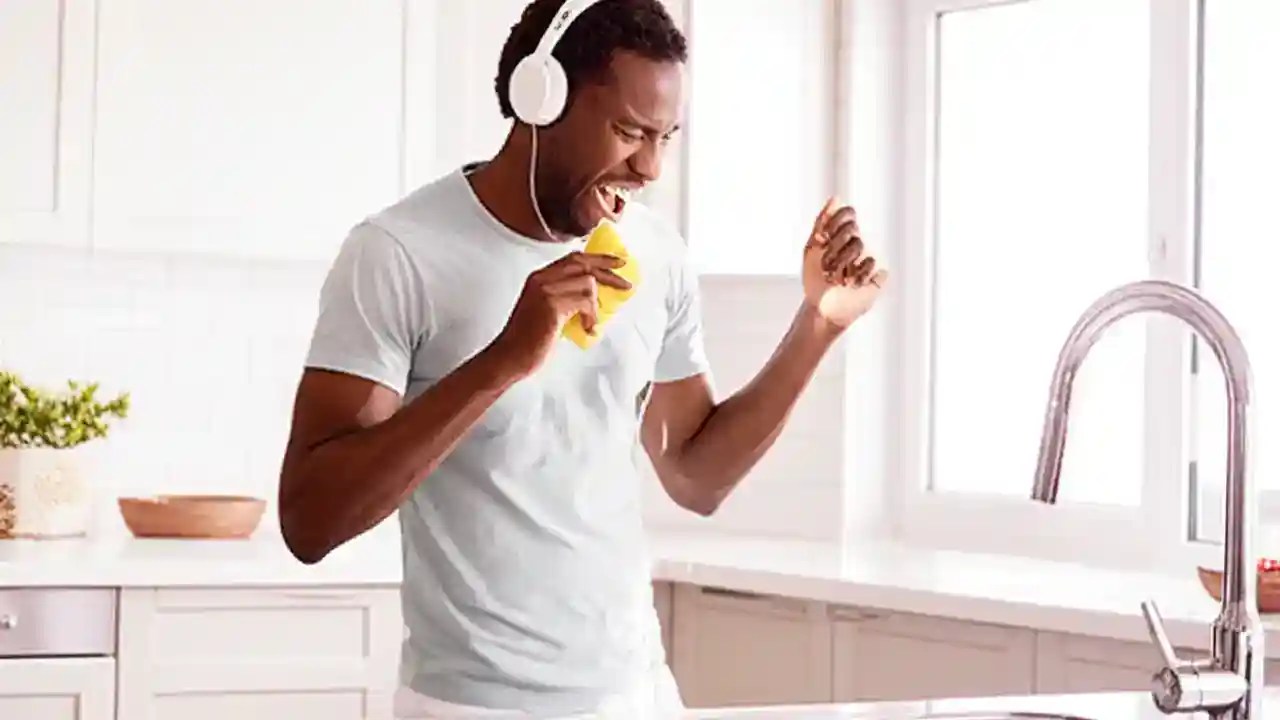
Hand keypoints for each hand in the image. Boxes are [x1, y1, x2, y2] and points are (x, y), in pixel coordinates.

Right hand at [489, 252, 632, 377]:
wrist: (510, 356)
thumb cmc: (527, 340)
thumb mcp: (546, 310)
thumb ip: (565, 298)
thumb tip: (594, 297)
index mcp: (539, 278)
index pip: (573, 259)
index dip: (598, 258)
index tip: (616, 262)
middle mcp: (541, 279)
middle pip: (583, 263)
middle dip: (608, 273)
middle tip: (625, 283)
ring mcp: (545, 291)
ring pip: (587, 283)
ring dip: (596, 305)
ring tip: (591, 321)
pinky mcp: (552, 305)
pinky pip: (585, 302)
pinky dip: (591, 316)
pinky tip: (587, 328)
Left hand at [802, 197, 888, 330]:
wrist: (821, 308)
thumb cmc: (814, 281)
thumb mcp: (811, 249)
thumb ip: (822, 222)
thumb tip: (836, 198)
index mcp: (841, 237)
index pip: (847, 215)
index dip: (837, 222)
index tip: (825, 237)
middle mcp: (856, 246)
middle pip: (852, 230)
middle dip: (835, 247)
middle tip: (828, 265)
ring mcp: (867, 261)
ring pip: (861, 246)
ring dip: (843, 263)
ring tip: (837, 277)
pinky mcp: (877, 277)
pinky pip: (873, 264)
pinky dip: (858, 274)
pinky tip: (852, 284)